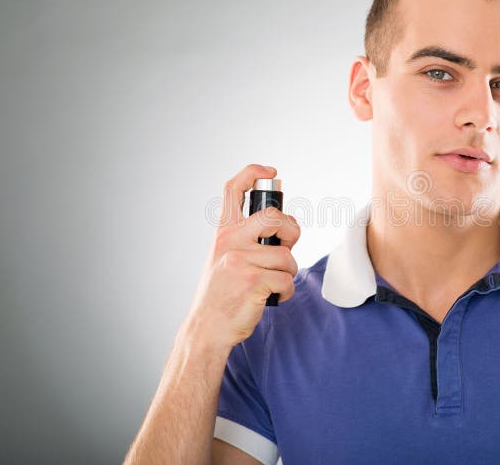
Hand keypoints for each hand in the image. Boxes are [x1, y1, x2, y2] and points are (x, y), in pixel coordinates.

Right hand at [187, 164, 300, 348]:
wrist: (208, 328)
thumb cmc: (222, 294)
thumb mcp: (225, 258)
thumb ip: (246, 239)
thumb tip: (283, 225)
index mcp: (223, 233)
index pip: (233, 190)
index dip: (252, 173)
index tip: (271, 172)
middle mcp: (230, 241)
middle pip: (275, 217)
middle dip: (292, 231)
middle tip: (287, 245)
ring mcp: (240, 260)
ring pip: (286, 256)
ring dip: (288, 272)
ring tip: (272, 283)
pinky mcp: (253, 281)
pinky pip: (287, 280)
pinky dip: (286, 292)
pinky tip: (271, 297)